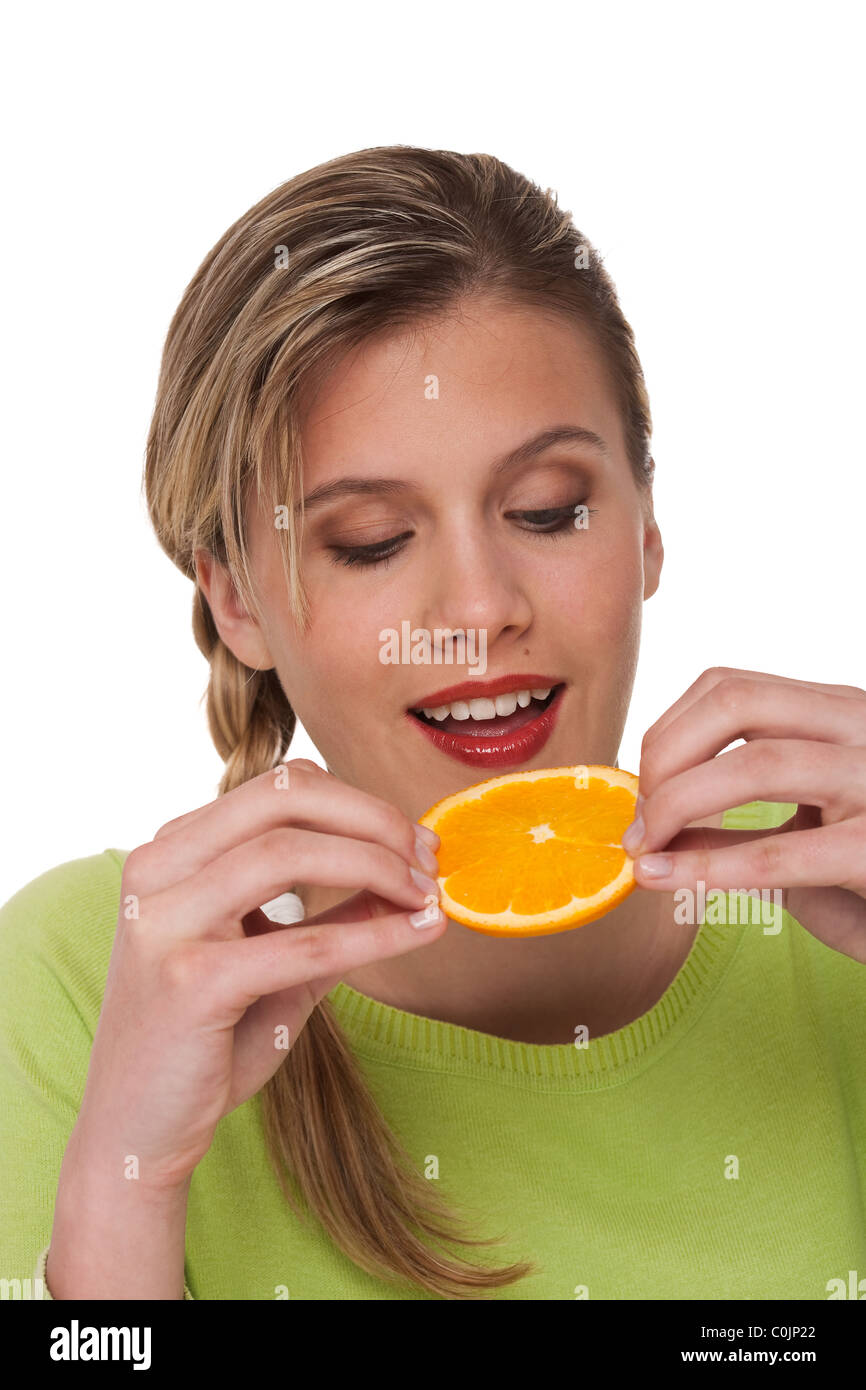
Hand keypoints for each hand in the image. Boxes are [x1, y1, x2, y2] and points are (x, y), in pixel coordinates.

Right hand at [71, 759, 445, 1189]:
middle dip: (372, 819)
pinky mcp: (187, 981)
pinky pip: (302, 942)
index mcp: (172, 852)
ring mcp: (164, 922)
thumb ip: (333, 912)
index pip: (278, 787)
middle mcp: (156, 871)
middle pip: (282, 798)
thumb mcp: (277, 962)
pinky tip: (418, 934)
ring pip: (288, 852)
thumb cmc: (205, 1044)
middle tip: (429, 858)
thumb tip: (411, 873)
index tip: (415, 841)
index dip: (358, 804)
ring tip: (426, 896)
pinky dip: (373, 932)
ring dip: (376, 866)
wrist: (135, 1134)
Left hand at [620, 667, 865, 963]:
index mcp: (843, 716)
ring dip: (675, 806)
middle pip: (734, 699)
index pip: (730, 687)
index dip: (667, 733)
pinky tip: (667, 881)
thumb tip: (648, 829)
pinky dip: (708, 868)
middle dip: (663, 756)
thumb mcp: (803, 845)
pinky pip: (780, 853)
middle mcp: (865, 731)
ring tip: (646, 853)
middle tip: (639, 822)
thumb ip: (734, 831)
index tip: (641, 792)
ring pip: (754, 764)